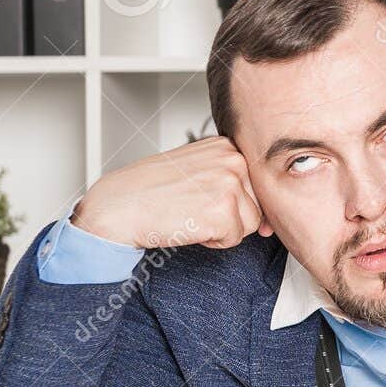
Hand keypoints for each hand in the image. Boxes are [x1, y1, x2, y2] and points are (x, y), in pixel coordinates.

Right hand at [69, 137, 272, 249]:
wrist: (117, 205)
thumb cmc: (150, 191)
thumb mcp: (197, 172)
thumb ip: (232, 183)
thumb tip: (269, 222)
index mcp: (226, 145)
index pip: (255, 184)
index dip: (237, 202)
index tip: (210, 202)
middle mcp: (232, 159)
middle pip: (257, 204)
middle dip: (229, 216)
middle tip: (192, 207)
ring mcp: (230, 183)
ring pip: (250, 223)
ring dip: (222, 229)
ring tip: (190, 214)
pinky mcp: (224, 210)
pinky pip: (235, 239)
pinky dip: (213, 241)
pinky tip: (188, 225)